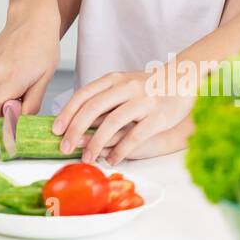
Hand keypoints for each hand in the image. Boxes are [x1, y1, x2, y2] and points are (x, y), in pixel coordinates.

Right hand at [0, 0, 61, 125]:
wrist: (31, 21)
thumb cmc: (42, 47)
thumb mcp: (44, 79)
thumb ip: (31, 105)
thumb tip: (20, 123)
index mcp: (7, 79)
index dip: (4, 124)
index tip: (15, 124)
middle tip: (12, 116)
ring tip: (10, 99)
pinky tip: (3, 88)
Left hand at [53, 67, 195, 164]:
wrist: (184, 80)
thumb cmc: (148, 87)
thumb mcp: (124, 83)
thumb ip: (104, 97)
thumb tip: (75, 119)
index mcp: (114, 79)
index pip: (84, 94)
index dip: (67, 112)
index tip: (55, 130)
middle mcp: (127, 87)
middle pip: (94, 108)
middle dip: (76, 129)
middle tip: (65, 147)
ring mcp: (143, 100)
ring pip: (113, 122)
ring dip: (97, 143)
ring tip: (87, 157)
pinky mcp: (158, 116)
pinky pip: (135, 136)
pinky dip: (121, 151)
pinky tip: (112, 160)